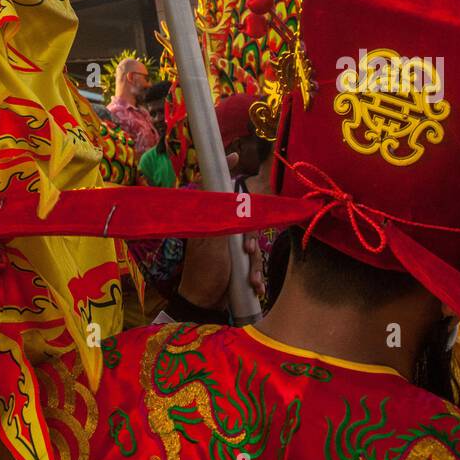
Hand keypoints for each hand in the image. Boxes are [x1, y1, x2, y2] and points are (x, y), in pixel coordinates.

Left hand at [176, 152, 263, 309]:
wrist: (203, 304)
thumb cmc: (204, 271)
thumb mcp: (214, 244)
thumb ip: (224, 221)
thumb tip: (230, 197)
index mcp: (210, 220)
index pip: (216, 189)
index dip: (225, 170)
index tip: (234, 155)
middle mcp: (221, 228)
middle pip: (246, 220)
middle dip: (251, 239)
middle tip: (247, 252)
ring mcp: (230, 246)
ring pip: (253, 244)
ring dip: (255, 263)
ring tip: (251, 278)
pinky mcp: (238, 264)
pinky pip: (254, 263)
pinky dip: (256, 275)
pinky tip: (256, 287)